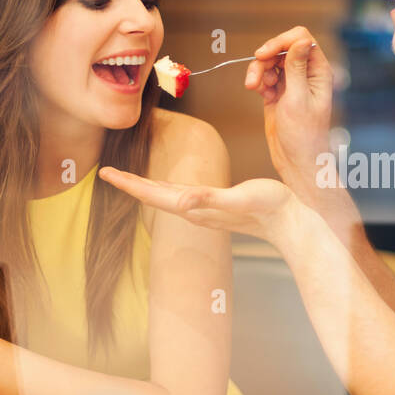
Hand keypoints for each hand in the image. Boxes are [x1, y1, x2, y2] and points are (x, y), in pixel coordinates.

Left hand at [99, 168, 303, 246]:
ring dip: (144, 187)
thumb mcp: (238, 198)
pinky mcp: (214, 205)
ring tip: (126, 178)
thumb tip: (181, 201)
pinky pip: (180, 195)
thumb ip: (209, 199)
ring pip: (164, 197)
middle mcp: (194, 211)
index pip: (152, 195)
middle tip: (105, 172)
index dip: (128, 184)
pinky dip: (165, 188)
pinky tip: (165, 186)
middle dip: (128, 184)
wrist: (289, 222)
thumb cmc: (267, 207)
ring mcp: (203, 209)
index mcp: (194, 207)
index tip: (105, 173)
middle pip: (153, 196)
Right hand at [245, 28, 336, 204]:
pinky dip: (259, 82)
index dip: (280, 42)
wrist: (296, 161)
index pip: (300, 39)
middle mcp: (307, 73)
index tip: (262, 55)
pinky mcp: (279, 92)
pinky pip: (265, 76)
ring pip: (270, 61)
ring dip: (259, 72)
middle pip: (281, 48)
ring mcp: (292, 82)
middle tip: (254, 80)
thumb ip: (296, 67)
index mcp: (319, 71)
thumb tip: (302, 39)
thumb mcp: (297, 98)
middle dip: (265, 59)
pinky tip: (262, 97)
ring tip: (255, 89)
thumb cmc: (303, 135)